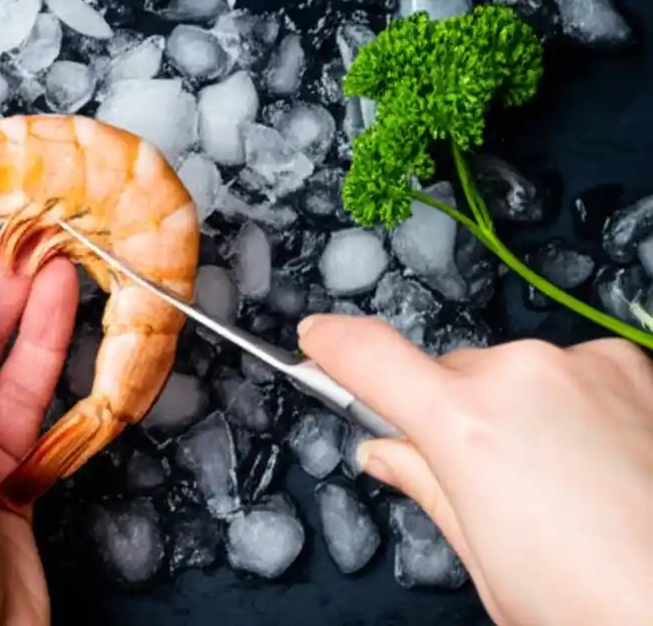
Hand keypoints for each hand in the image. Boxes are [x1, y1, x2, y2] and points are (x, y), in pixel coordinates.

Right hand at [298, 314, 652, 625]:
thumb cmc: (600, 607)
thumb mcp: (488, 564)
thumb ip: (429, 488)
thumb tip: (389, 452)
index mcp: (468, 428)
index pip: (370, 357)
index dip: (332, 345)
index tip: (317, 339)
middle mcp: (524, 377)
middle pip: (450, 375)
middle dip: (450, 415)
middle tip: (479, 484)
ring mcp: (585, 367)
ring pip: (513, 375)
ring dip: (516, 411)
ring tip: (557, 488)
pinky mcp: (635, 368)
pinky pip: (571, 374)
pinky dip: (570, 406)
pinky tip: (598, 466)